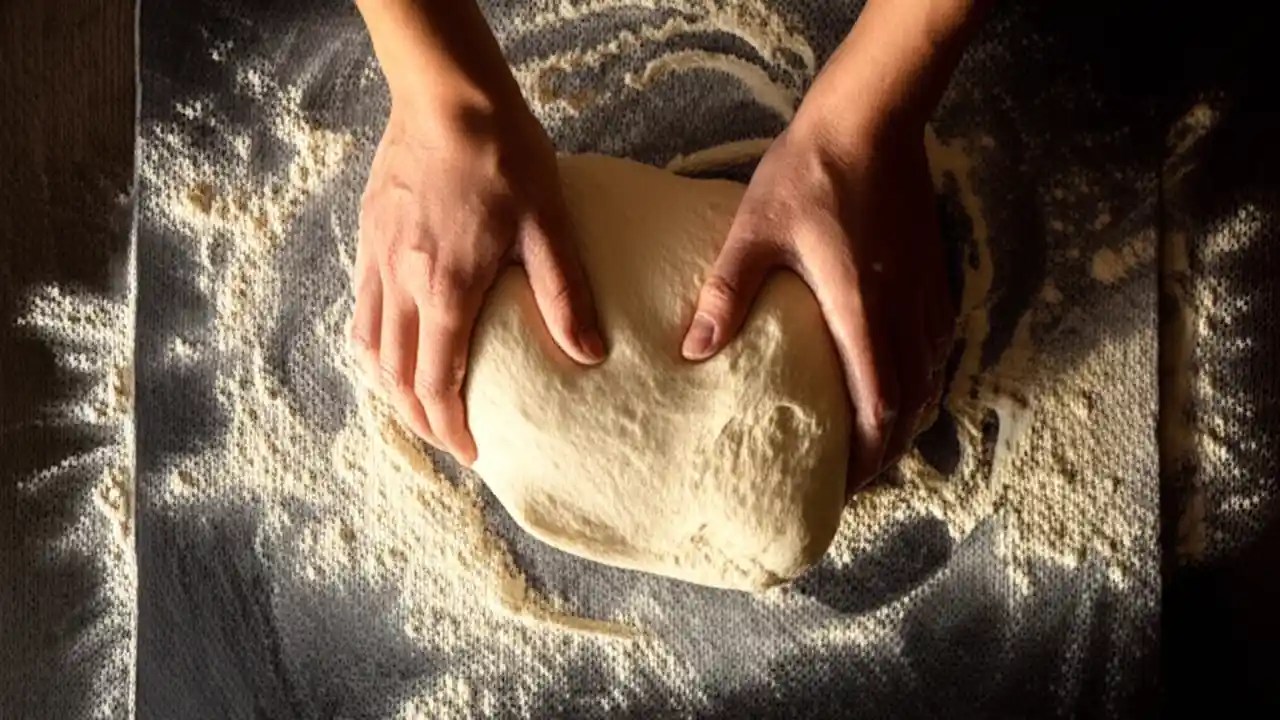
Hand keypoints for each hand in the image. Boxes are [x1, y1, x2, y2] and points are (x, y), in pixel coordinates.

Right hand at [351, 104, 603, 464]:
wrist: (447, 95)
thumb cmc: (503, 154)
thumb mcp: (547, 223)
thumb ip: (564, 293)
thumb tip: (589, 353)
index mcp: (446, 287)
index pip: (436, 382)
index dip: (451, 427)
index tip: (471, 452)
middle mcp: (401, 281)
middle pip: (395, 377)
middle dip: (420, 420)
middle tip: (448, 441)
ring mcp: (376, 259)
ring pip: (369, 346)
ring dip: (391, 389)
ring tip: (419, 408)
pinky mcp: (368, 237)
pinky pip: (360, 308)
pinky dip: (374, 345)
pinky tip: (395, 348)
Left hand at [681, 125, 954, 491]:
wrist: (871, 117)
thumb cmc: (809, 171)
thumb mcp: (754, 231)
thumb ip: (726, 293)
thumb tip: (692, 350)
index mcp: (860, 309)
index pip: (878, 403)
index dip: (866, 453)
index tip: (842, 484)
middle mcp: (903, 310)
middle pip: (911, 404)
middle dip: (887, 449)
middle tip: (854, 478)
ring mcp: (925, 292)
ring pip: (930, 378)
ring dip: (906, 418)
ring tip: (875, 442)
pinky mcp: (933, 274)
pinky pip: (937, 345)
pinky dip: (921, 379)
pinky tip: (898, 384)